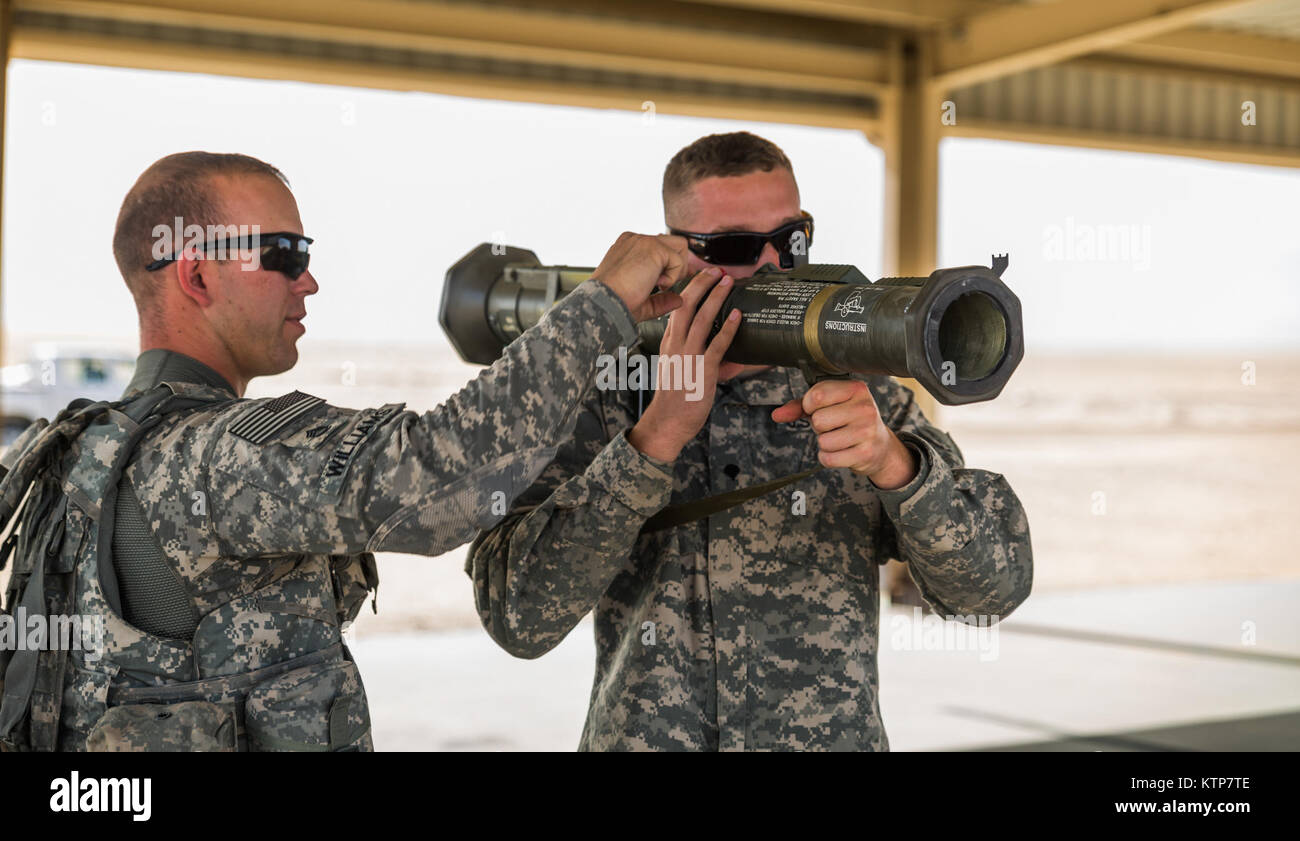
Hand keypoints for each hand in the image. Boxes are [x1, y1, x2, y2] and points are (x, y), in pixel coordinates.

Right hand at [590, 232, 689, 321]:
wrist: (604, 302)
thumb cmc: (614, 303)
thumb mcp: (641, 301)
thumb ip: (660, 299)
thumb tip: (677, 300)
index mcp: (628, 248)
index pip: (659, 248)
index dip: (668, 266)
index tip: (666, 283)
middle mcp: (636, 240)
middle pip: (672, 243)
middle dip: (678, 264)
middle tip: (669, 285)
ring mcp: (644, 241)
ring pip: (680, 246)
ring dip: (678, 268)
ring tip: (662, 285)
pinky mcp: (653, 247)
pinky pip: (678, 260)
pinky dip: (673, 277)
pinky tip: (658, 285)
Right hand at [627, 267, 741, 462]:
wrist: (666, 423)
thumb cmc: (674, 399)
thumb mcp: (679, 371)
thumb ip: (699, 358)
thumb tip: (726, 356)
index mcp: (668, 342)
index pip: (676, 308)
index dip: (689, 288)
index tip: (701, 275)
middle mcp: (676, 345)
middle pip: (686, 305)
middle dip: (702, 284)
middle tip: (716, 270)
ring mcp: (688, 356)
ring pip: (702, 318)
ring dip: (717, 297)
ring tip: (728, 282)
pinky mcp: (702, 370)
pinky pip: (717, 344)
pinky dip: (729, 328)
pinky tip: (739, 316)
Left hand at [771, 379, 917, 489]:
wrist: (880, 446)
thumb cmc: (849, 420)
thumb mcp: (829, 405)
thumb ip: (800, 406)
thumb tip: (776, 415)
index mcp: (856, 389)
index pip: (817, 395)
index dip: (810, 405)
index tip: (820, 408)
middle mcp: (865, 407)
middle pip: (818, 420)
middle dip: (819, 426)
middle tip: (834, 426)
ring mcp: (867, 431)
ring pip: (823, 441)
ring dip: (825, 443)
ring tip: (840, 438)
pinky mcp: (865, 453)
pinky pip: (828, 458)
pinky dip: (828, 458)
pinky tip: (842, 451)